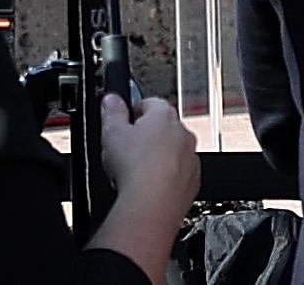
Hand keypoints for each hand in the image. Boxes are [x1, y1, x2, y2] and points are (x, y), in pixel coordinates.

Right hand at [98, 93, 202, 208]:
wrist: (153, 203)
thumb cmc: (135, 167)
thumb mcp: (112, 133)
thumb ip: (112, 112)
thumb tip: (111, 100)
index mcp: (164, 115)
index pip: (149, 103)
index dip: (132, 112)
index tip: (122, 122)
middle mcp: (183, 133)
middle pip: (162, 128)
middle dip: (145, 137)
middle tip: (125, 150)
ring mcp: (190, 158)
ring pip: (172, 152)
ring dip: (157, 158)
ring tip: (135, 172)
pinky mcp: (192, 181)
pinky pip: (178, 175)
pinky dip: (166, 178)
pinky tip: (148, 187)